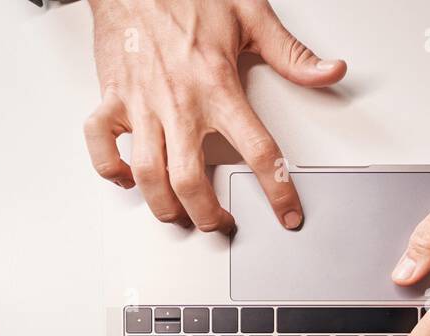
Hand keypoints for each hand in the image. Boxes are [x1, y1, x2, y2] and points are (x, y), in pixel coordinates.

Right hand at [84, 0, 346, 232]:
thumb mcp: (249, 13)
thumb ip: (291, 53)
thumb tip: (328, 72)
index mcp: (217, 86)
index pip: (257, 151)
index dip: (276, 191)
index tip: (287, 214)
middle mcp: (178, 102)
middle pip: (190, 181)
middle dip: (206, 215)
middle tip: (219, 221)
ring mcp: (141, 104)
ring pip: (148, 175)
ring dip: (164, 206)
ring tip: (180, 214)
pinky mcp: (111, 98)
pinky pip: (101, 145)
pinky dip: (112, 170)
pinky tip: (130, 178)